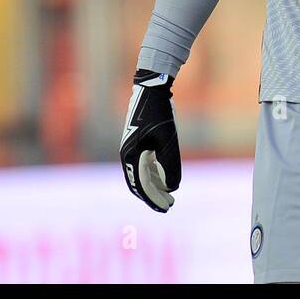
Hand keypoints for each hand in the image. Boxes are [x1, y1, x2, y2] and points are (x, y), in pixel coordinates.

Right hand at [120, 69, 181, 211]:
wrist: (151, 90)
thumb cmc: (159, 114)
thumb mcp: (167, 139)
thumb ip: (169, 164)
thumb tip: (171, 187)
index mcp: (131, 155)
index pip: (143, 185)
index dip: (154, 199)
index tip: (166, 208)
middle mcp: (128, 154)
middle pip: (139, 184)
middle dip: (153, 197)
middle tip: (168, 206)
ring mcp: (131, 149)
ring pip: (141, 176)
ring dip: (154, 187)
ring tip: (169, 196)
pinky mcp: (137, 143)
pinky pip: (143, 166)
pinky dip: (153, 176)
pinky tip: (165, 180)